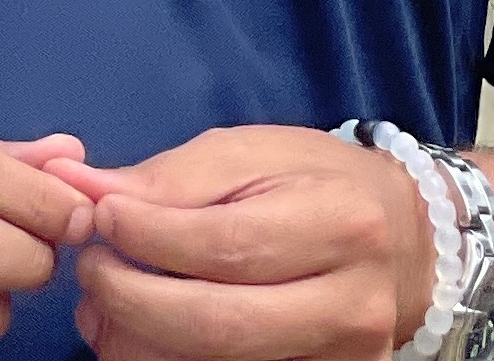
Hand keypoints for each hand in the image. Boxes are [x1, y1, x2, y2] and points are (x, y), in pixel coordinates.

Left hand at [57, 127, 431, 360]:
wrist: (408, 242)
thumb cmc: (318, 182)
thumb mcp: (253, 152)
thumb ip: (172, 177)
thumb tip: (86, 191)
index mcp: (339, 224)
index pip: (226, 245)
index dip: (149, 236)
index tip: (99, 214)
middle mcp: (349, 306)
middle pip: (221, 327)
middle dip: (134, 302)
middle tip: (90, 270)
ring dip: (141, 343)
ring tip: (102, 305)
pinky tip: (141, 335)